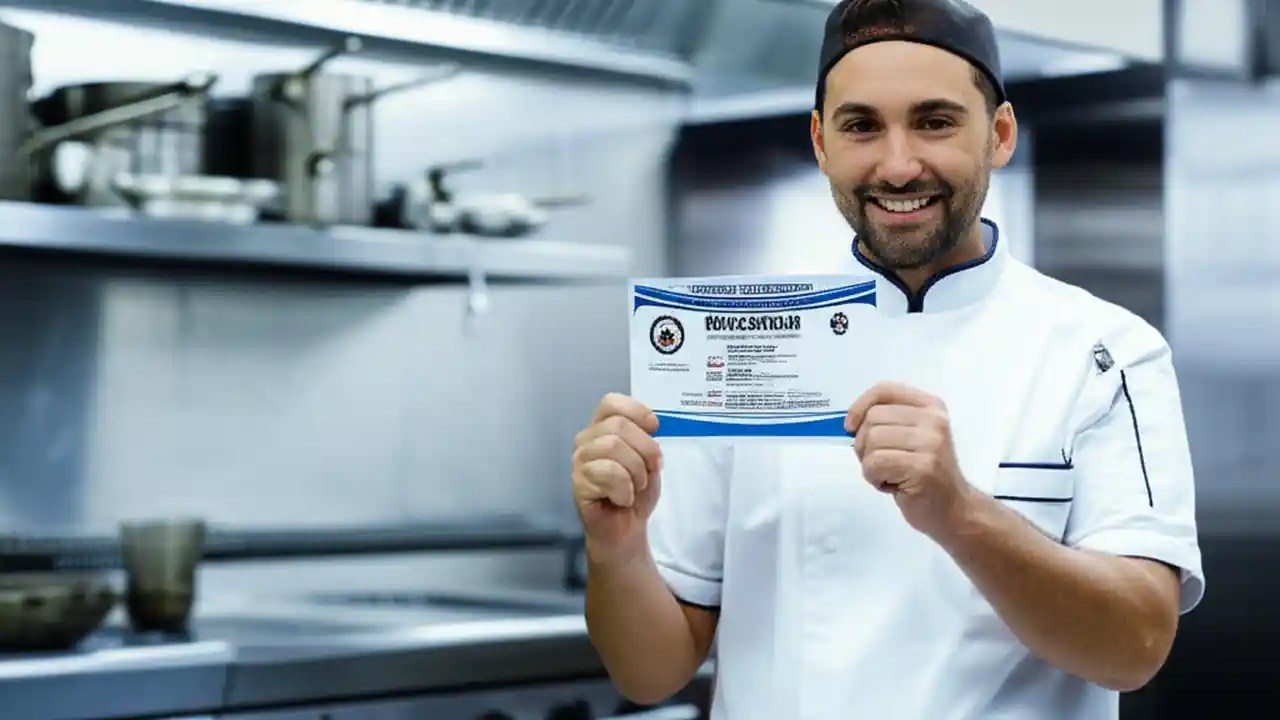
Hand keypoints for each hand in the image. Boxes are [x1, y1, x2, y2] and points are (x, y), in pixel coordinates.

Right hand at [572, 393, 663, 564]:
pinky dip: (625, 489)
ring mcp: (579, 462)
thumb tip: (650, 425)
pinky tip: (622, 499)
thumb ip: (646, 438)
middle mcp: (586, 440)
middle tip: (650, 470)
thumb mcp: (648, 459)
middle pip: (618, 426)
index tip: (655, 428)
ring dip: (636, 472)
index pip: (611, 403)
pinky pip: (608, 474)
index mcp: (602, 428)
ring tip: (635, 487)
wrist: (627, 528)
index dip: (636, 411)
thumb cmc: (636, 491)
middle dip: (645, 449)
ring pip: (613, 447)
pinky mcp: (578, 484)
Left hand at [845, 382, 974, 537]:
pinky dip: (873, 477)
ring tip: (888, 475)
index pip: (885, 390)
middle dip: (863, 443)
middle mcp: (934, 420)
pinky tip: (891, 485)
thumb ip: (888, 422)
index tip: (850, 427)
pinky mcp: (923, 467)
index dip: (859, 406)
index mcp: (931, 406)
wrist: (953, 510)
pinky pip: (874, 463)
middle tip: (879, 463)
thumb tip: (850, 422)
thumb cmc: (924, 475)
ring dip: (869, 463)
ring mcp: (931, 443)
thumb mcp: (911, 437)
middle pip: (873, 417)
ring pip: (871, 441)